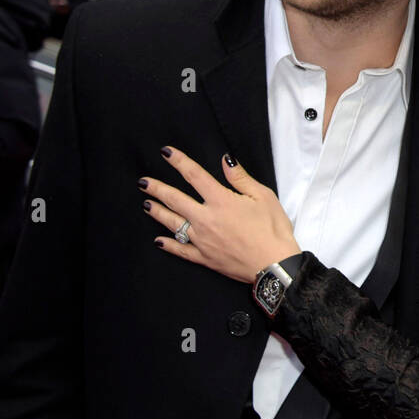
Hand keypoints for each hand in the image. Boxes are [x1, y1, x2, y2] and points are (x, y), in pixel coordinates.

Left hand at [142, 147, 297, 283]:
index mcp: (221, 200)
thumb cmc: (273, 230)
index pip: (195, 176)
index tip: (166, 153)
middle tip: (144, 182)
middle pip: (175, 200)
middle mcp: (206, 219)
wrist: (274, 265)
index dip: (179, 162)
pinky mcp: (205, 258)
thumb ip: (240, 178)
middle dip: (157, 189)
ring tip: (146, 204)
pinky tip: (159, 240)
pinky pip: (181, 250)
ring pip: (172, 223)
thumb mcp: (263, 197)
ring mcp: (202, 240)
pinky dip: (168, 245)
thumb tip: (225, 160)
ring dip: (157, 212)